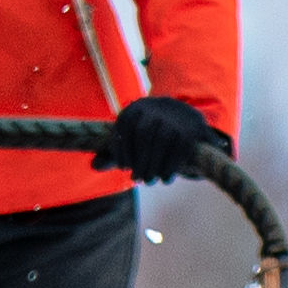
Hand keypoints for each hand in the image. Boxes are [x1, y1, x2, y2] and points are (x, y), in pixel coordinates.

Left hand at [90, 95, 227, 183]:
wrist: (188, 123)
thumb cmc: (152, 135)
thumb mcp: (131, 141)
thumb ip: (113, 153)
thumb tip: (94, 165)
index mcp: (137, 107)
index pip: (125, 126)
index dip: (121, 149)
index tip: (123, 167)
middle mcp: (157, 107)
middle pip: (144, 134)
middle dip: (138, 160)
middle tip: (137, 179)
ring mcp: (177, 117)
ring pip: (162, 140)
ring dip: (154, 165)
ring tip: (150, 180)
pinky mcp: (193, 128)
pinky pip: (180, 148)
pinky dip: (171, 166)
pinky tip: (166, 178)